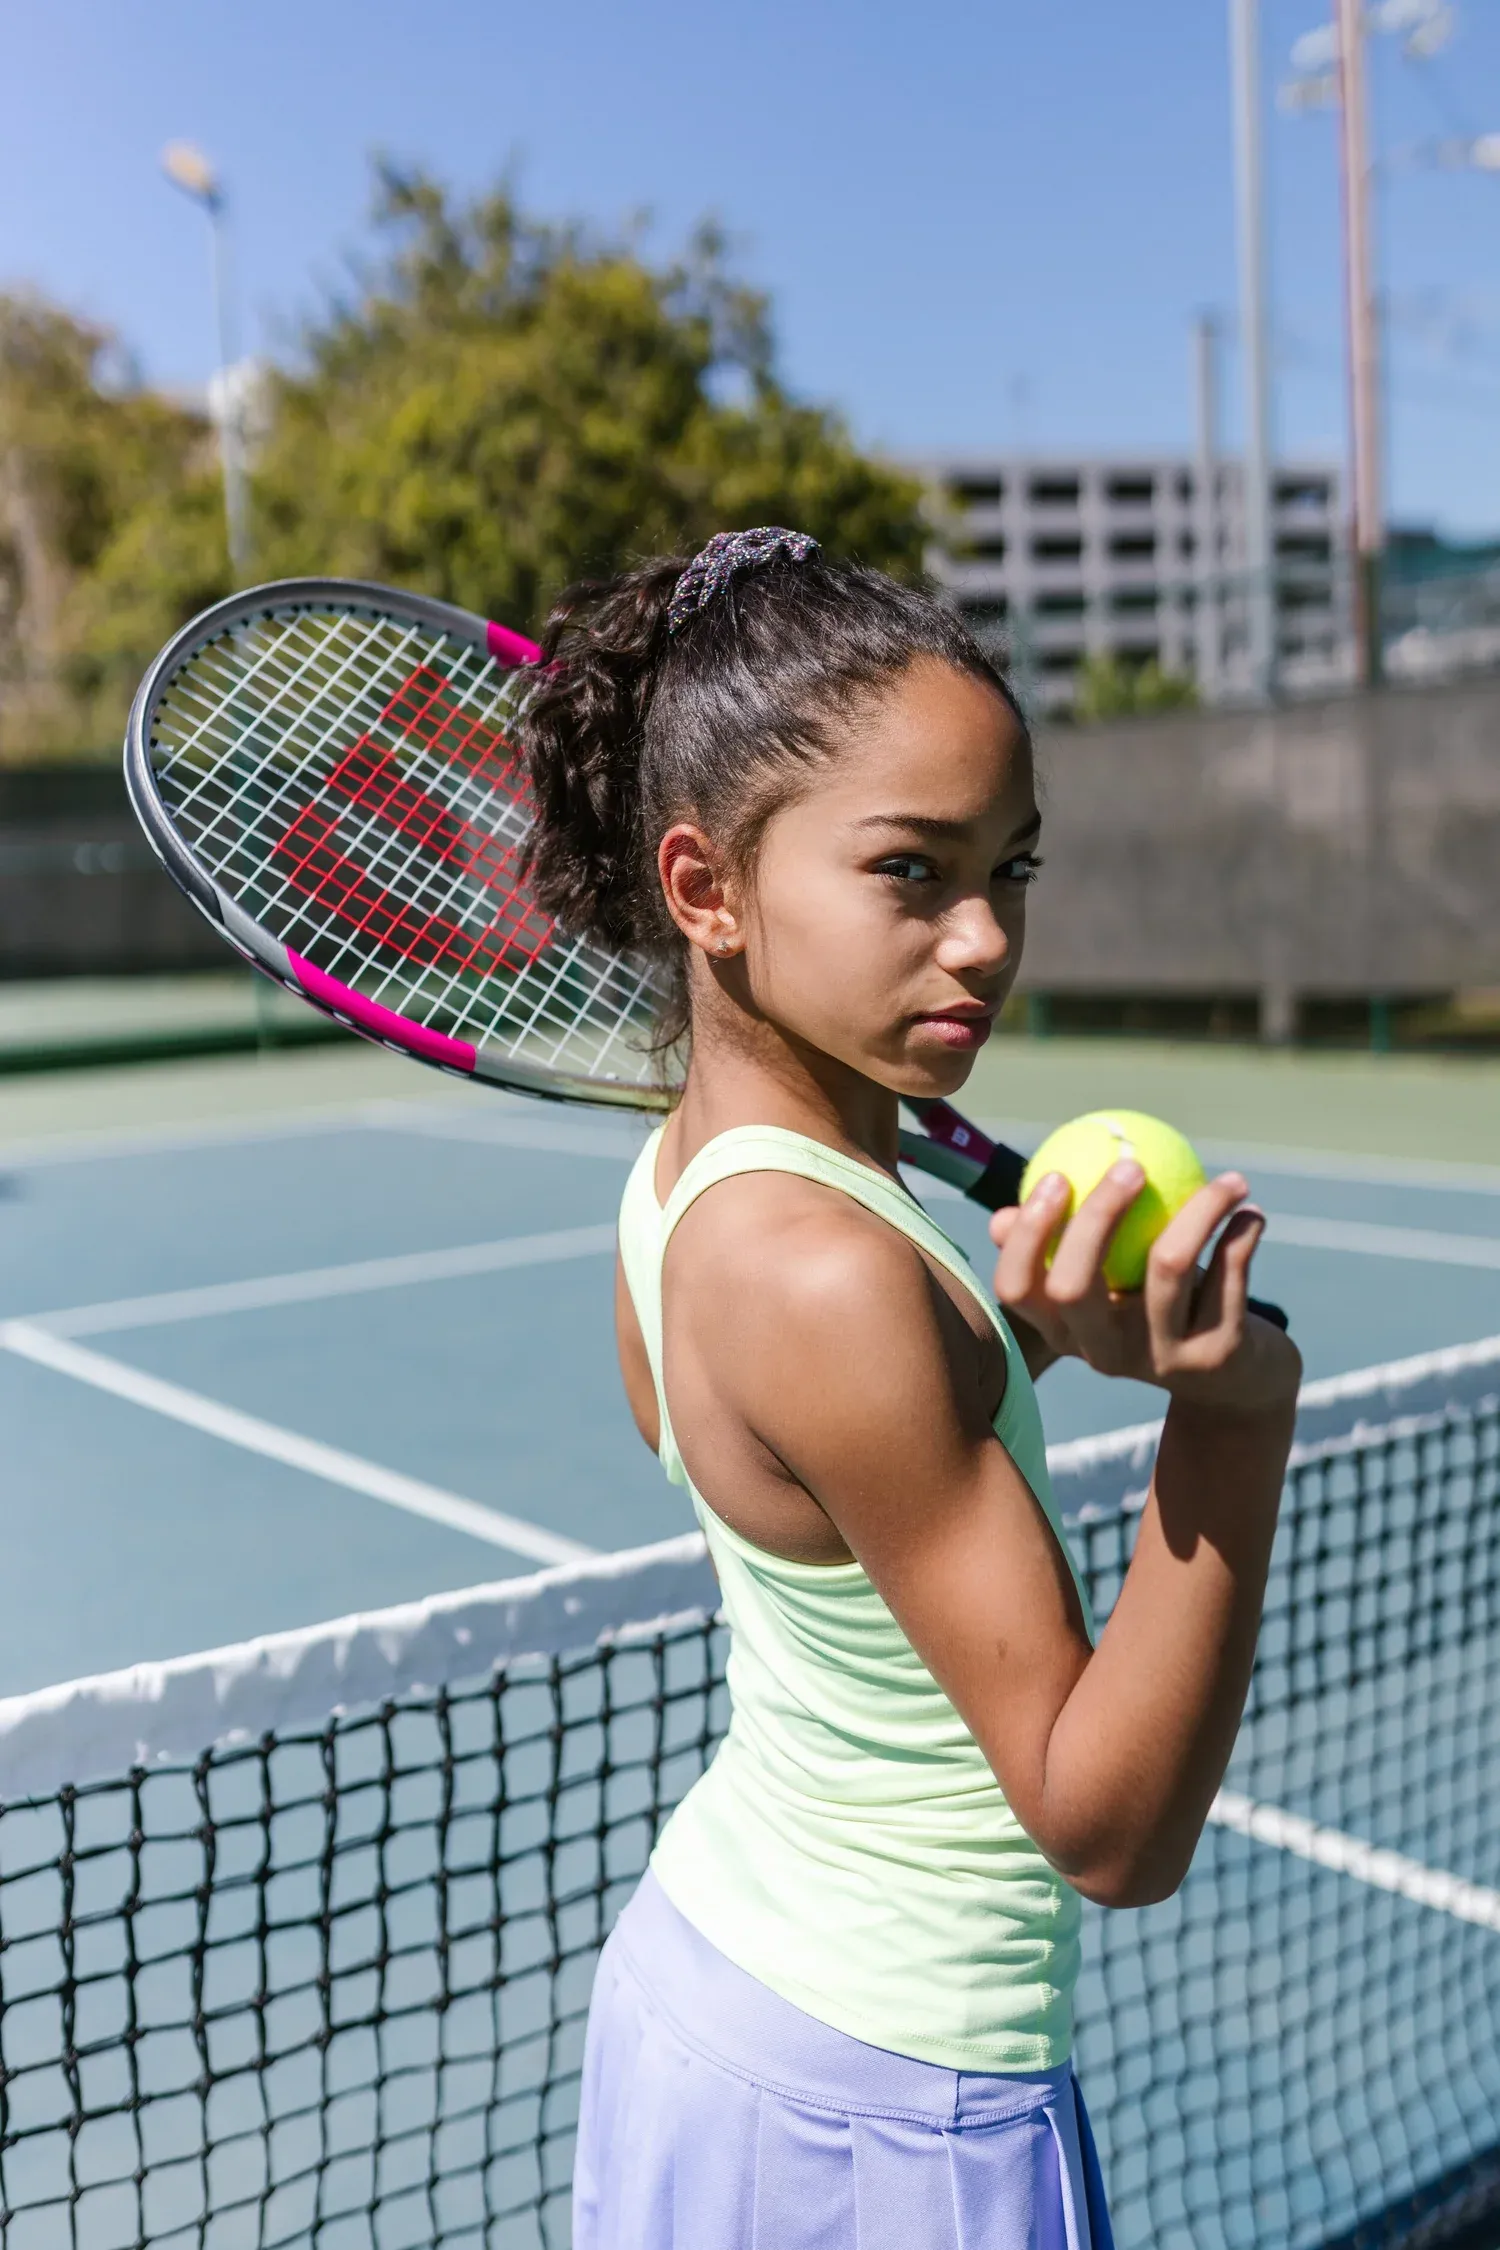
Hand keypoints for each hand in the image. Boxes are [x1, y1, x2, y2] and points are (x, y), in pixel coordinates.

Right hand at [989, 1161, 1300, 1414]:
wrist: (1235, 1384)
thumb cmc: (1159, 1310)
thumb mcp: (1111, 1286)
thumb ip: (1064, 1248)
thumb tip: (1004, 1216)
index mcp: (1065, 1332)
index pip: (1018, 1290)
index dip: (1027, 1236)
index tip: (1056, 1177)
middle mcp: (1102, 1353)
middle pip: (1073, 1286)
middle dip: (1096, 1214)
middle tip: (1130, 1164)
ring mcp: (1159, 1359)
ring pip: (1168, 1265)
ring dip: (1201, 1208)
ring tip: (1229, 1180)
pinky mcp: (1214, 1357)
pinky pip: (1228, 1276)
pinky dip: (1241, 1235)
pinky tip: (1250, 1214)